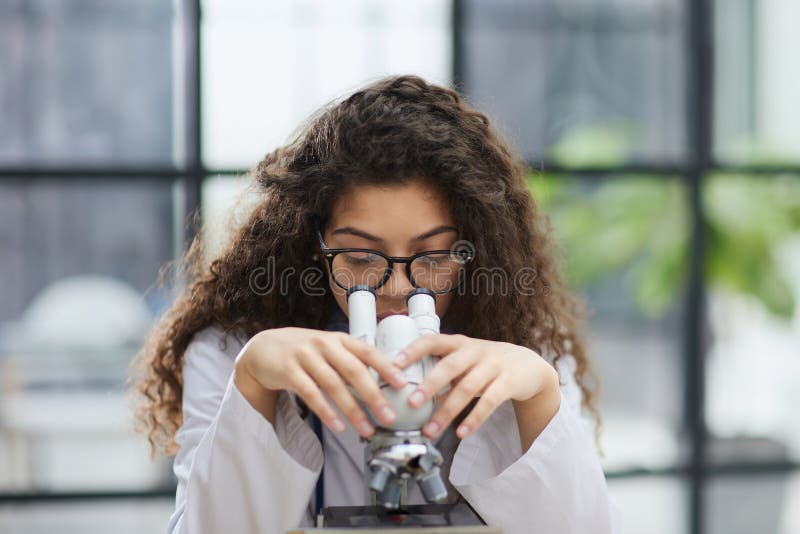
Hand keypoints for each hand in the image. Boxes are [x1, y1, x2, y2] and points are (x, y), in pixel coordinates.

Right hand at [235, 328, 407, 437]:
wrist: (264, 347)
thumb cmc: (303, 351)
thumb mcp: (329, 348)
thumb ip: (350, 361)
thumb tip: (381, 383)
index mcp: (339, 339)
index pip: (367, 351)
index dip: (386, 367)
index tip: (402, 384)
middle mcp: (324, 344)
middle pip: (354, 371)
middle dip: (373, 396)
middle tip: (388, 416)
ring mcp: (305, 356)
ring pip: (334, 386)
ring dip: (352, 410)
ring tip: (366, 429)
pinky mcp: (289, 371)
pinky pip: (311, 394)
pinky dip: (326, 412)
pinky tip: (338, 426)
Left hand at [395, 333, 559, 439]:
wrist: (527, 365)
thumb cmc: (486, 364)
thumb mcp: (464, 362)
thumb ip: (441, 375)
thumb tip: (409, 395)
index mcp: (458, 344)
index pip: (432, 341)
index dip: (413, 350)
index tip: (394, 365)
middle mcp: (475, 351)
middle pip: (449, 366)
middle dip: (429, 385)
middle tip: (411, 403)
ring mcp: (493, 366)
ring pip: (467, 388)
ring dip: (447, 411)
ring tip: (430, 431)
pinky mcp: (509, 382)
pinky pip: (490, 402)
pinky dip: (474, 419)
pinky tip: (461, 433)